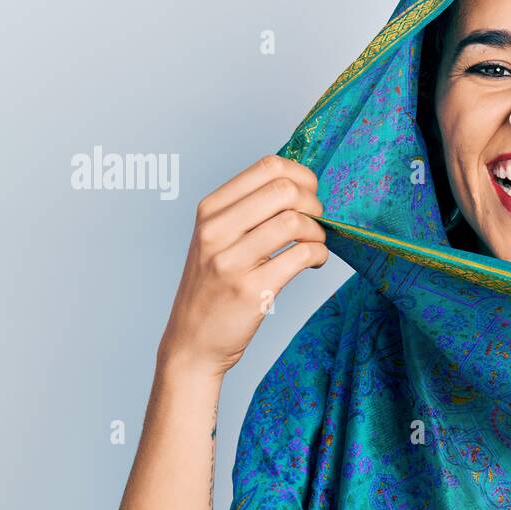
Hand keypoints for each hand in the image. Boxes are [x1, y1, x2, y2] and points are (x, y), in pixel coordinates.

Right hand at [158, 155, 327, 378]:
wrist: (192, 342)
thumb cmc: (213, 287)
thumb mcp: (217, 240)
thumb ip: (249, 211)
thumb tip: (302, 187)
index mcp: (210, 210)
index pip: (267, 167)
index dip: (302, 176)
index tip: (311, 194)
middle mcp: (215, 231)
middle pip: (284, 189)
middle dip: (314, 203)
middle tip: (317, 222)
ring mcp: (230, 261)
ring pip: (294, 222)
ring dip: (318, 233)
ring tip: (315, 245)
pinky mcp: (250, 291)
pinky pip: (300, 256)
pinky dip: (319, 255)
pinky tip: (314, 262)